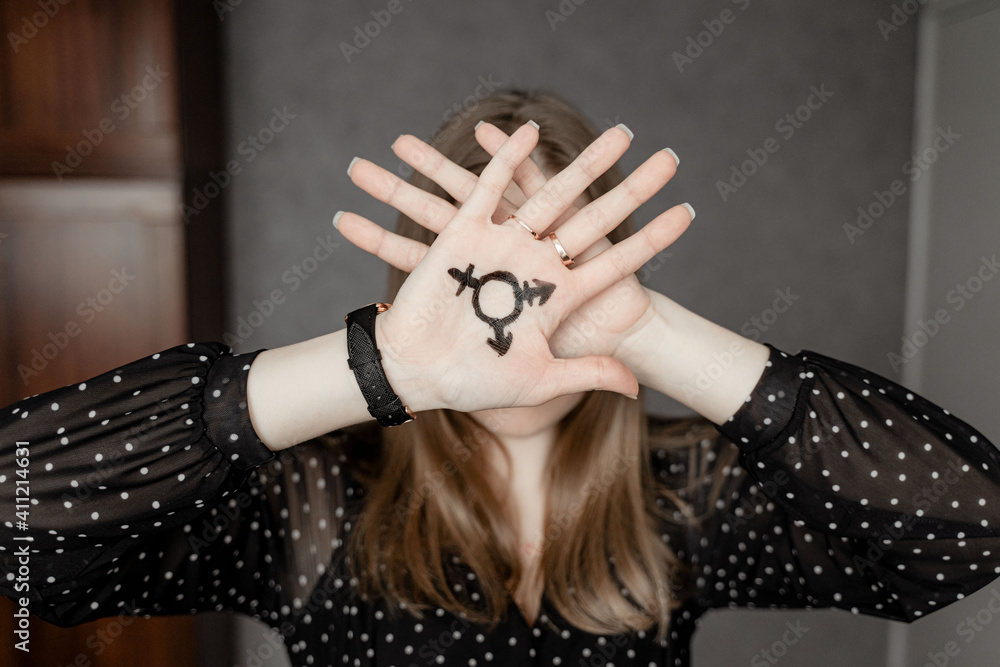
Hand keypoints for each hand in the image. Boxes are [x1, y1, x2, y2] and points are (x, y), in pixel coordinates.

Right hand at [335, 122, 688, 413]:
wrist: (416, 372)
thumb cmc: (474, 382)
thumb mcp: (538, 379)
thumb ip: (587, 373)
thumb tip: (637, 387)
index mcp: (558, 299)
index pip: (617, 262)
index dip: (651, 239)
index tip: (688, 213)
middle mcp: (537, 266)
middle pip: (596, 217)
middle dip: (634, 188)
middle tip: (671, 159)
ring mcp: (503, 246)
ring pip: (553, 193)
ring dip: (588, 163)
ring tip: (624, 132)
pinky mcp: (464, 234)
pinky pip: (488, 189)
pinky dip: (506, 159)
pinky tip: (530, 130)